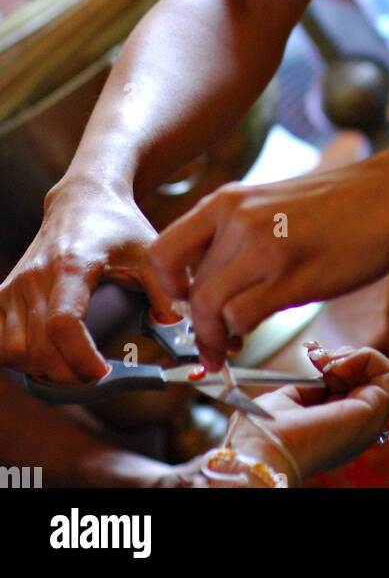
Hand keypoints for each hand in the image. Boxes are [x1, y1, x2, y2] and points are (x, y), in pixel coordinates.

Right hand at [0, 177, 175, 381]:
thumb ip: (166, 290)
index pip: (63, 323)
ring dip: (41, 370)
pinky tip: (43, 357)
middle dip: (67, 375)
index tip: (103, 374)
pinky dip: (16, 358)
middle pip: (38, 346)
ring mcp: (15, 285)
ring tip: (72, 367)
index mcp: (73, 265)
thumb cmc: (118, 227)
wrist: (83, 200)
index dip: (80, 358)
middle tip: (96, 380)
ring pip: (13, 350)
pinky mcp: (3, 292)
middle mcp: (36, 275)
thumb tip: (178, 330)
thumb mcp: (149, 251)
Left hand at [148, 160, 388, 370]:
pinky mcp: (291, 274)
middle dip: (196, 327)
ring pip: (208, 307)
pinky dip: (238, 338)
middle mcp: (237, 220)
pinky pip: (242, 317)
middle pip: (189, 289)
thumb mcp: (270, 205)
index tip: (184, 307)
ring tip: (229, 347)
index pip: (163, 252)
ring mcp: (263, 246)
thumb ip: (236, 235)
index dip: (164, 290)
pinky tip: (250, 340)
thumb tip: (206, 282)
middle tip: (213, 342)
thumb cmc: (336, 204)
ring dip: (213, 338)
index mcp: (227, 201)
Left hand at [221, 342, 388, 480]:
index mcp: (335, 429)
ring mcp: (368, 423)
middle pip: (369, 379)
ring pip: (383, 375)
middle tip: (320, 358)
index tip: (312, 359)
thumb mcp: (291, 398)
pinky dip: (367, 358)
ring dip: (356, 356)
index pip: (351, 386)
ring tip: (330, 362)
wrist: (264, 447)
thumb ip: (313, 385)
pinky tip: (339, 366)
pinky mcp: (375, 413)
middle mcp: (355, 428)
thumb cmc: (267, 431)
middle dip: (345, 356)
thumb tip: (327, 363)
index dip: (335, 365)